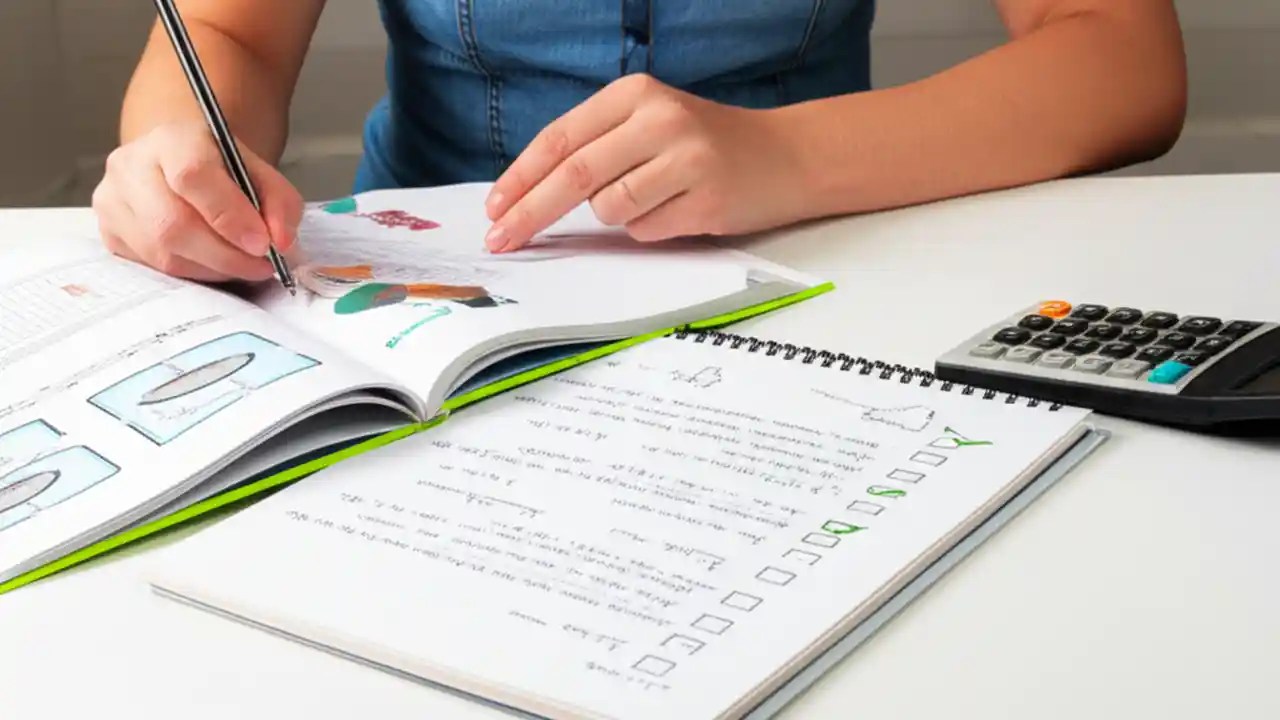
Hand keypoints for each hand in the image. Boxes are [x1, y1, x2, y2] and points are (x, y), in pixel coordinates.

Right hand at [91, 121, 302, 281]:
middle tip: (260, 266)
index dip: (229, 216)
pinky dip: (193, 273)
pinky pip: (153, 268)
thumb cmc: (221, 172)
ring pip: (163, 253)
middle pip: (173, 224)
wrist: (178, 167)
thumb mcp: (260, 174)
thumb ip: (280, 203)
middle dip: (226, 255)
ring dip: (212, 269)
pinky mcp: (109, 234)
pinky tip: (211, 263)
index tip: (262, 244)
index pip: (192, 177)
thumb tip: (281, 243)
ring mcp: (113, 202)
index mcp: (171, 139)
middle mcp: (131, 166)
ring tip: (242, 265)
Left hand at [482, 74, 806, 251]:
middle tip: (502, 241)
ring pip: (610, 208)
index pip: (560, 139)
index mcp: (635, 94)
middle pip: (573, 175)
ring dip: (616, 217)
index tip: (493, 210)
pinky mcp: (705, 199)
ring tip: (656, 198)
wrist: (787, 156)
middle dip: (531, 213)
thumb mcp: (648, 124)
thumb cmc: (704, 146)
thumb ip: (597, 146)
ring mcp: (686, 158)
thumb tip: (527, 194)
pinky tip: (682, 209)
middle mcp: (659, 118)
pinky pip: (646, 230)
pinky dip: (651, 229)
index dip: (520, 178)